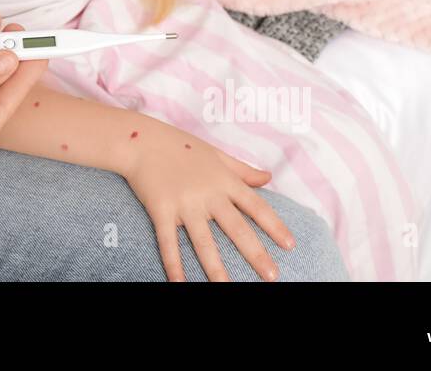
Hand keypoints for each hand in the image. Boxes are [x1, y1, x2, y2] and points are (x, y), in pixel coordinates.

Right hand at [121, 122, 294, 281]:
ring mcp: (184, 204)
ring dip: (216, 269)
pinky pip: (168, 242)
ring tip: (227, 289)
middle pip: (236, 229)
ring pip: (204, 242)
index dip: (274, 226)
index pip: (256, 207)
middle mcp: (208, 194)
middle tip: (272, 276)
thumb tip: (268, 178)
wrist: (140, 140)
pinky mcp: (161, 210)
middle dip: (255, 254)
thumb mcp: (216, 154)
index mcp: (224, 180)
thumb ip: (242, 169)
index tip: (290, 245)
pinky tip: (180, 284)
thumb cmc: (179, 145)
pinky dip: (174, 265)